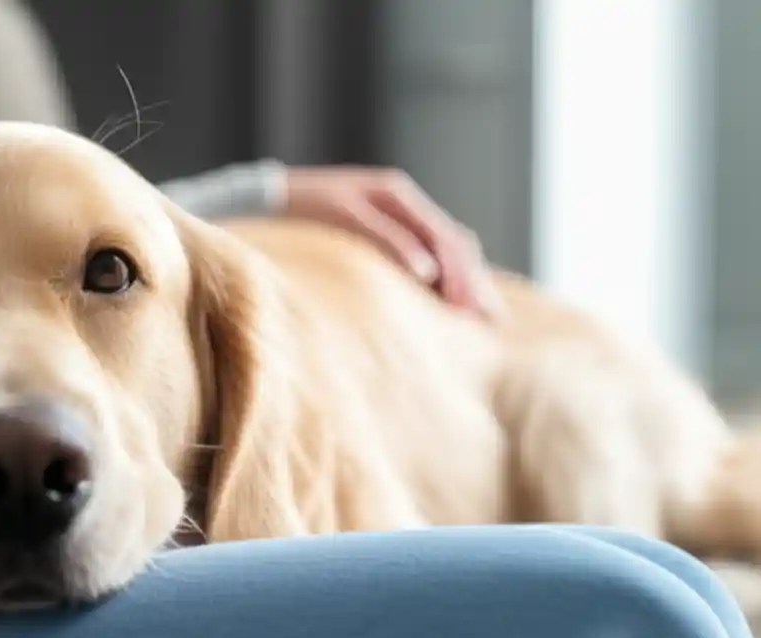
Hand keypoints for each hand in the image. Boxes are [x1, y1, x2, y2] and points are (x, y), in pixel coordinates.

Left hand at [284, 166, 504, 317]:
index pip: (446, 238)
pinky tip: (454, 301)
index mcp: (398, 194)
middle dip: (474, 282)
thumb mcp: (344, 218)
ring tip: (485, 317)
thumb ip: (388, 241)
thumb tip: (428, 272)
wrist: (269, 197)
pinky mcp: (387, 233)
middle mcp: (405, 203)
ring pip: (448, 250)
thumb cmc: (302, 207)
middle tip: (491, 320)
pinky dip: (448, 277)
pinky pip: (430, 253)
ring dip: (467, 282)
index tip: (469, 309)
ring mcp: (399, 217)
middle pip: (455, 244)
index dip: (461, 275)